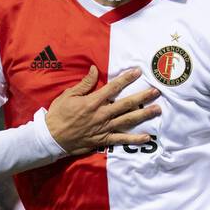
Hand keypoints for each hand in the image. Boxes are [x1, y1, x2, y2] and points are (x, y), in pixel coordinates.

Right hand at [45, 66, 160, 154]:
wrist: (52, 137)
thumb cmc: (59, 114)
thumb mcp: (68, 95)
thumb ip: (84, 84)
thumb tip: (94, 69)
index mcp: (93, 101)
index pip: (114, 87)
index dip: (127, 79)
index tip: (138, 72)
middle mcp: (102, 114)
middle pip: (127, 104)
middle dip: (143, 97)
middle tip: (156, 91)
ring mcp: (104, 128)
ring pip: (128, 120)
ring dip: (144, 114)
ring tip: (157, 109)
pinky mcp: (103, 140)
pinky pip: (122, 140)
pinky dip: (135, 139)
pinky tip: (147, 137)